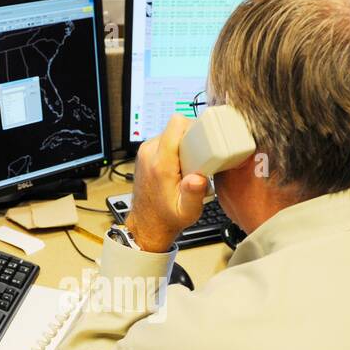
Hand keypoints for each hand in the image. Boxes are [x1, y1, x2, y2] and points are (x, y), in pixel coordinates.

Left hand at [124, 114, 209, 252]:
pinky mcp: (146, 153)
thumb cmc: (167, 218)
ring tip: (188, 166)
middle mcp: (150, 153)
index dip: (193, 128)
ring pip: (171, 133)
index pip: (176, 124)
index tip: (203, 142)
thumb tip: (197, 179)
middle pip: (176, 128)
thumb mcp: (188, 212)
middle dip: (191, 140)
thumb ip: (193, 194)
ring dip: (183, 145)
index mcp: (161, 164)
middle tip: (197, 161)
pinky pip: (166, 140)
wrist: (148, 224)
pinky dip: (176, 149)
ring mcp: (146, 152)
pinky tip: (180, 166)